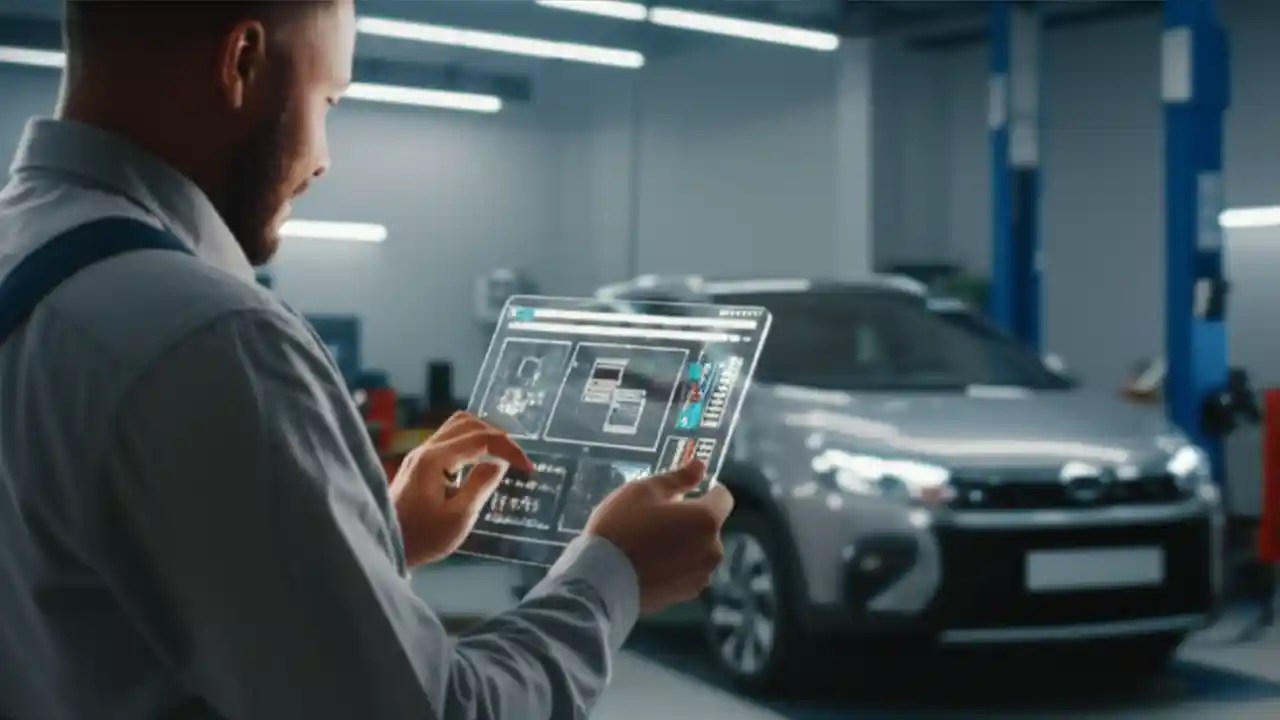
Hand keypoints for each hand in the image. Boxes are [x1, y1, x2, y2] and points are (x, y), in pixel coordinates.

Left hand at [391, 412, 532, 566]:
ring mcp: (420, 455)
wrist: (385, 546)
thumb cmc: (423, 538)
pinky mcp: (420, 464)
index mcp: (435, 460)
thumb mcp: (458, 517)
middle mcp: (426, 449)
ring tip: (501, 456)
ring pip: (457, 427)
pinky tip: (480, 462)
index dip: (509, 449)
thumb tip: (499, 463)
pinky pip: (450, 440)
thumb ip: (480, 485)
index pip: (480, 438)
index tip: (528, 468)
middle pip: (468, 423)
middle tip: (516, 459)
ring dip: (483, 436)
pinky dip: (471, 443)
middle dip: (497, 436)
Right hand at [585, 460, 733, 614]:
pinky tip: (649, 564)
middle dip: (691, 519)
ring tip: (650, 544)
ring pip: (698, 550)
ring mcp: (700, 576)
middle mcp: (712, 550)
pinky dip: (676, 565)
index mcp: (706, 520)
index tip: (685, 492)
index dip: (707, 490)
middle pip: (709, 526)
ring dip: (685, 544)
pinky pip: (687, 571)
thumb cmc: (622, 527)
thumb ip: (678, 478)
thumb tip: (701, 465)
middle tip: (657, 519)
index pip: (723, 498)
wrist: (601, 581)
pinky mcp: (685, 595)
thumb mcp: (644, 491)